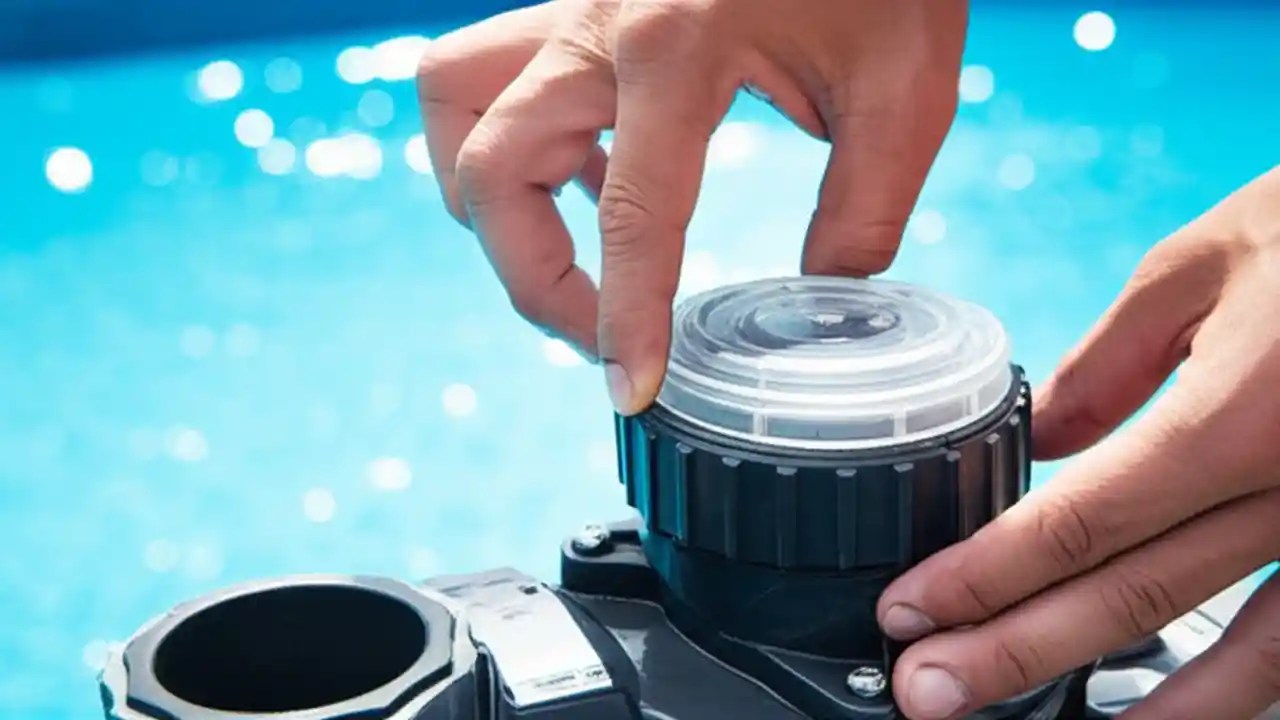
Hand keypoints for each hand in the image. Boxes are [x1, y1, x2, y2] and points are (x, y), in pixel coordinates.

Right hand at [417, 0, 967, 412]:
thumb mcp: (904, 89)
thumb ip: (864, 208)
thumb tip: (821, 300)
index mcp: (677, 45)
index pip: (629, 215)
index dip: (624, 319)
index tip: (629, 390)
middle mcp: (598, 21)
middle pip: (488, 171)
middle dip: (530, 277)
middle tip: (595, 336)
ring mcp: (577, 5)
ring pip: (454, 104)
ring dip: (487, 196)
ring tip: (568, 248)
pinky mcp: (579, 4)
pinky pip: (492, 76)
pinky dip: (514, 142)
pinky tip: (595, 178)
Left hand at [877, 166, 1279, 719]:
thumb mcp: (1207, 263)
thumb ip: (1113, 361)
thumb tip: (1043, 438)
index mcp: (1241, 415)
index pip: (1080, 522)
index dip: (983, 577)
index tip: (908, 611)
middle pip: (1137, 598)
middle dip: (1019, 654)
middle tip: (927, 696)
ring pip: (1247, 655)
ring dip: (1141, 709)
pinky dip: (1246, 686)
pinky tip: (1188, 711)